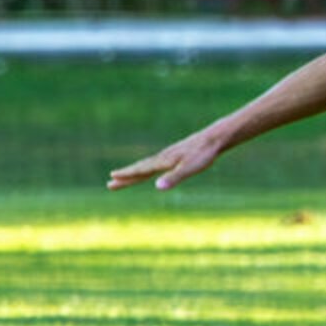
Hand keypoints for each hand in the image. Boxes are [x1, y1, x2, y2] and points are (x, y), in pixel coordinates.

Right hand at [108, 132, 222, 191]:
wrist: (215, 138)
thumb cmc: (203, 154)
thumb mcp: (190, 168)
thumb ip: (174, 177)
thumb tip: (157, 187)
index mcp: (163, 162)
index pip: (141, 170)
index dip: (127, 175)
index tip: (112, 178)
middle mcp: (163, 157)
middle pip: (141, 168)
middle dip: (125, 176)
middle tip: (110, 182)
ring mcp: (170, 155)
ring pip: (148, 164)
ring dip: (135, 171)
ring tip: (124, 176)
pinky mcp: (177, 154)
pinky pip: (157, 162)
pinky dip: (148, 166)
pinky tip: (151, 168)